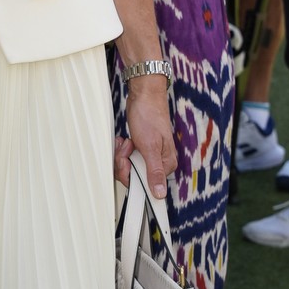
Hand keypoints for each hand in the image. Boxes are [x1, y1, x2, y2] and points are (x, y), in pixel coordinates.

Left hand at [118, 78, 176, 197]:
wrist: (144, 94)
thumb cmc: (149, 116)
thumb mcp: (150, 147)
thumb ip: (154, 172)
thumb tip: (160, 194)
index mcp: (166, 164)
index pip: (145, 184)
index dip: (130, 175)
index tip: (126, 162)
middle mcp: (159, 161)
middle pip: (134, 175)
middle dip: (124, 161)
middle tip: (127, 146)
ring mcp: (149, 154)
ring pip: (129, 166)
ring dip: (122, 154)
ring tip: (126, 140)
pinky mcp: (141, 147)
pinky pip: (127, 157)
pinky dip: (122, 149)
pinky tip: (124, 139)